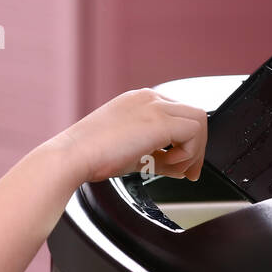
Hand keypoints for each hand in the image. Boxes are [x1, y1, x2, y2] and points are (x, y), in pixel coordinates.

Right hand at [50, 88, 207, 184]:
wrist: (72, 157)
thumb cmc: (91, 157)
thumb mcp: (131, 155)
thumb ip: (158, 158)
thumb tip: (179, 168)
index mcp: (140, 101)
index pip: (178, 115)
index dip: (187, 142)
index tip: (183, 166)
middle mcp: (149, 98)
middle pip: (194, 115)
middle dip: (197, 147)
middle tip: (190, 173)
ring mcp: (154, 106)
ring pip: (199, 120)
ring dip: (194, 150)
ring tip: (176, 170)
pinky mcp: (158, 121)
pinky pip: (193, 132)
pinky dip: (188, 153)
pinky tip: (169, 166)